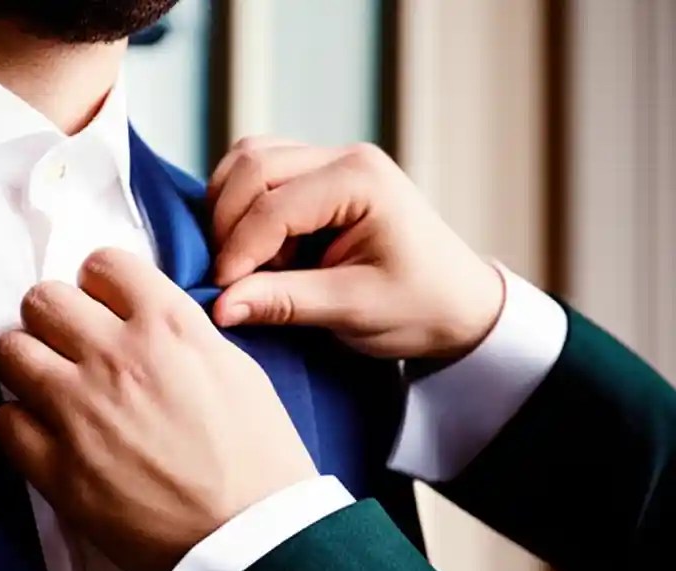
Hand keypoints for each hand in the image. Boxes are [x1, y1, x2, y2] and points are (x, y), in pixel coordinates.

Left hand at [0, 248, 316, 570]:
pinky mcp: (57, 467)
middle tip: (68, 347)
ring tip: (47, 387)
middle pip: (42, 299)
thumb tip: (139, 322)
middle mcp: (116, 357)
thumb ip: (180, 334)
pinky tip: (45, 435)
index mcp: (168, 326)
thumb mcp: (236, 370)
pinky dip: (19, 424)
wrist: (253, 540)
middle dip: (53, 319)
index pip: (102, 264)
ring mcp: (80, 411)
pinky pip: (3, 420)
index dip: (98, 286)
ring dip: (26, 364)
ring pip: (9, 351)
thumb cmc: (257, 460)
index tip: (102, 308)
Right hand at [207, 137, 503, 359]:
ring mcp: (330, 159)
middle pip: (252, 166)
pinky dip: (242, 206)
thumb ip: (282, 302)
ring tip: (247, 263)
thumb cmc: (417, 306)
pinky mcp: (317, 174)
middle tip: (228, 278)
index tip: (221, 294)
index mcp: (361, 180)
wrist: (457, 304)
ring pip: (248, 160)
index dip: (238, 251)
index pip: (273, 205)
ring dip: (230, 209)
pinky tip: (258, 249)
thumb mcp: (351, 309)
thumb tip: (218, 306)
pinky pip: (259, 172)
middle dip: (227, 224)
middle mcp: (344, 156)